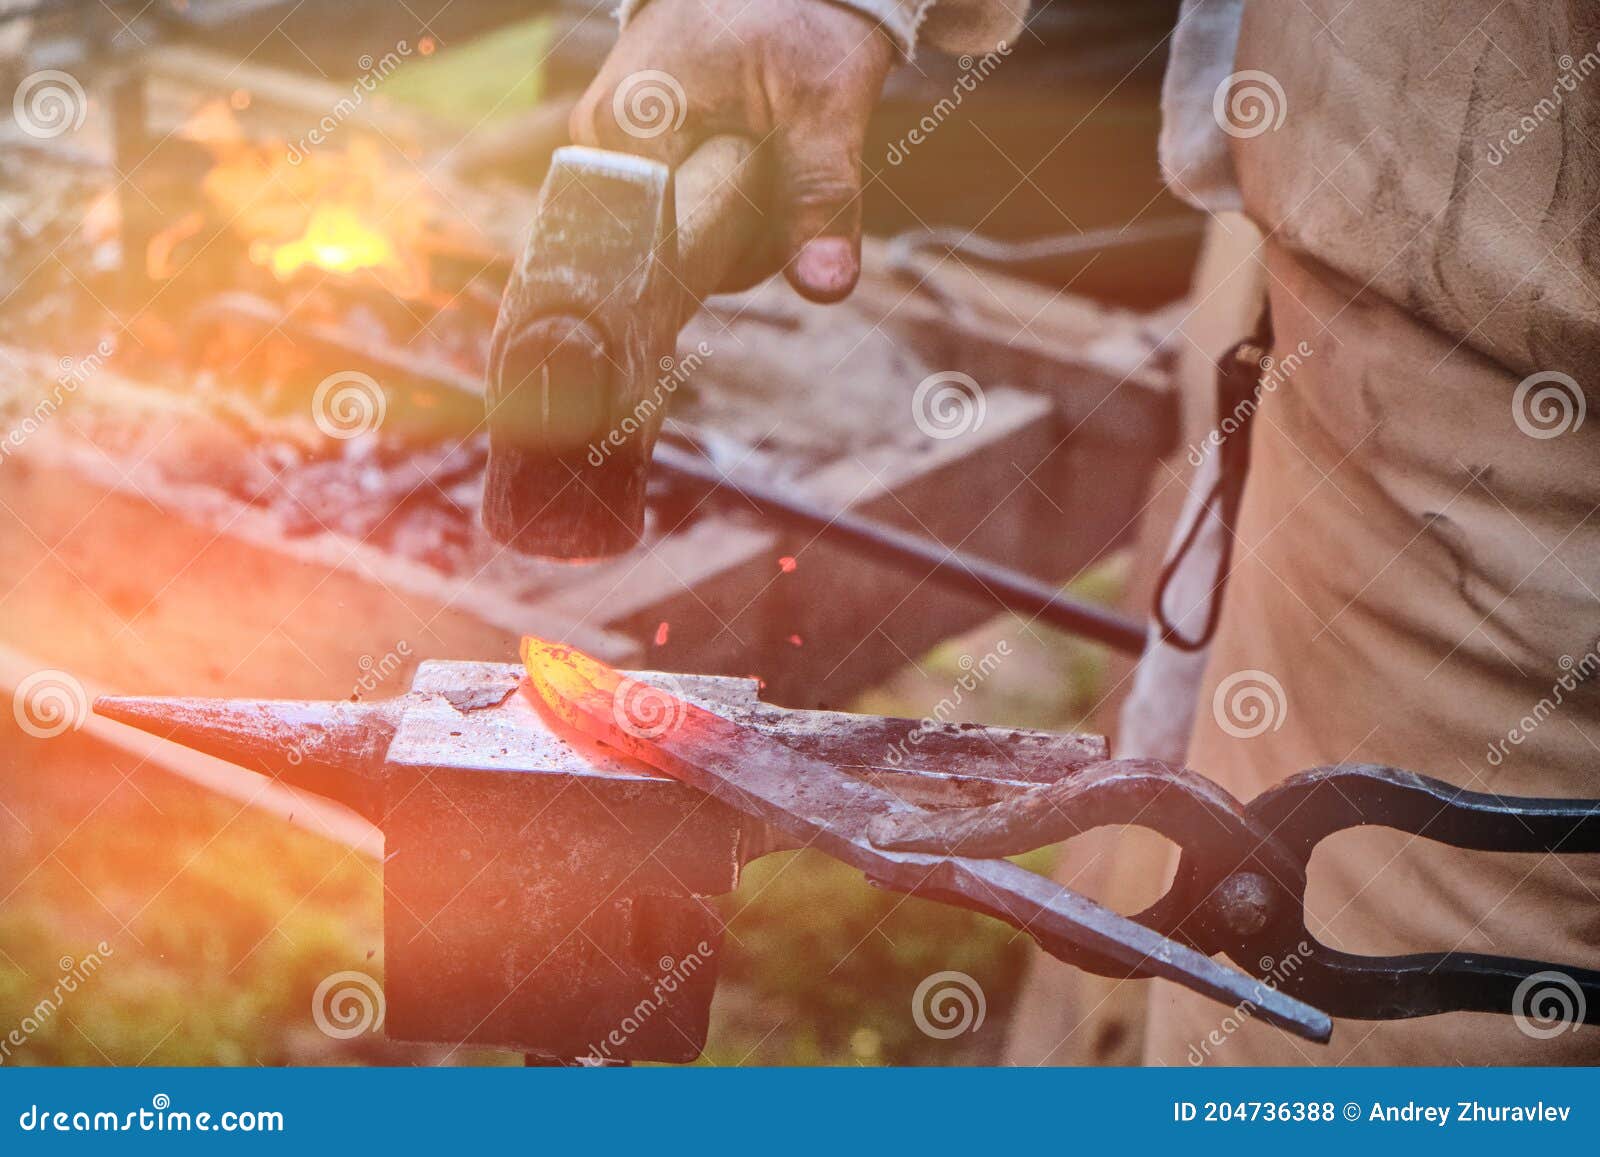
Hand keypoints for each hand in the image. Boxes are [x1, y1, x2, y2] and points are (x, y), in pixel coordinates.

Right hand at [569, 0, 894, 302]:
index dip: (727, 262)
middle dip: (738, 239)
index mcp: (623, 130)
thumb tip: (825, 287)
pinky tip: (750, 157)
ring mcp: (605, 137)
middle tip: (785, 177)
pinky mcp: (625, 134)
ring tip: (769, 156)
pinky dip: (721, 194)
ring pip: (675, 225)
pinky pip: (672, 198)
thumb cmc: (798, 18)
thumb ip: (820, 199)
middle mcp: (596, 138)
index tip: (775, 232)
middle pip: (668, 244)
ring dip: (734, 218)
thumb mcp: (823, 110)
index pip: (663, 254)